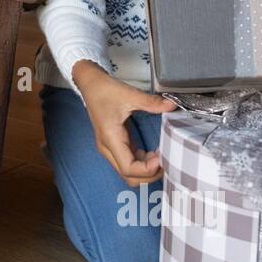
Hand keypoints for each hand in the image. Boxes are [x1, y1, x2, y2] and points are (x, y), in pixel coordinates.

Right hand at [72, 60, 175, 183]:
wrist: (90, 85)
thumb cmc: (105, 90)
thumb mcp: (130, 94)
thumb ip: (152, 102)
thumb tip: (171, 105)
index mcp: (111, 138)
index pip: (129, 168)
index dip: (148, 169)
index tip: (162, 156)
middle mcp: (108, 148)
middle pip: (129, 176)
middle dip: (149, 175)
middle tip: (166, 160)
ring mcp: (110, 148)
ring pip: (128, 172)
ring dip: (146, 170)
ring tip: (162, 156)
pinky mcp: (115, 145)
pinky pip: (129, 162)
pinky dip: (142, 163)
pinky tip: (153, 152)